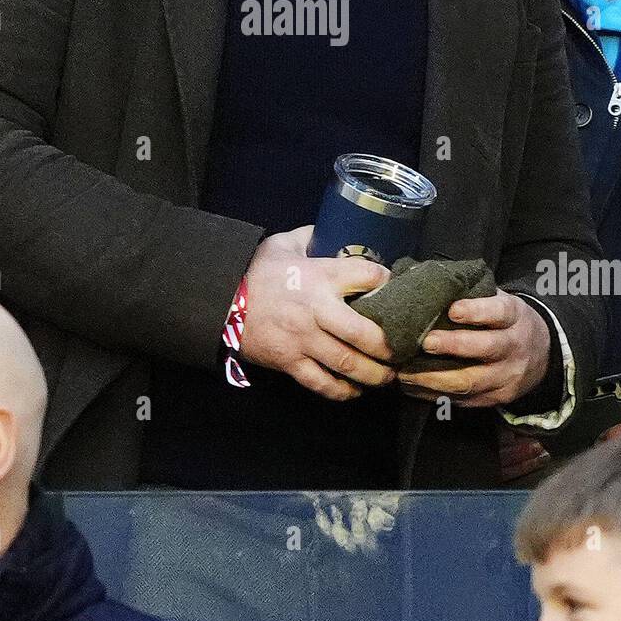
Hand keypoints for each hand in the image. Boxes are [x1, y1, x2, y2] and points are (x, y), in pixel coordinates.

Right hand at [240, 226, 395, 399]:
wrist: (219, 300)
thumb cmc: (256, 271)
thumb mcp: (284, 244)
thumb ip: (311, 237)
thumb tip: (333, 229)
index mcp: (319, 276)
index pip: (367, 276)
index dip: (387, 281)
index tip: (396, 289)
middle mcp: (316, 310)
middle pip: (364, 333)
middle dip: (387, 346)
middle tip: (401, 350)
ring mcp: (303, 340)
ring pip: (346, 363)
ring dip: (373, 374)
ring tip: (387, 376)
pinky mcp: (289, 362)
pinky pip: (321, 382)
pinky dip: (341, 391)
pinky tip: (354, 390)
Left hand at [397, 289, 550, 406]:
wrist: (542, 356)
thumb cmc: (504, 320)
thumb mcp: (497, 299)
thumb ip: (466, 290)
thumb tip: (414, 274)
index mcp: (515, 316)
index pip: (500, 312)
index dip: (478, 311)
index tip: (453, 310)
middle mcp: (514, 347)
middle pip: (487, 348)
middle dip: (454, 346)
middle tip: (425, 342)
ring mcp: (506, 377)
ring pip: (471, 381)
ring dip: (434, 378)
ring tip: (405, 372)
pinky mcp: (495, 399)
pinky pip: (462, 400)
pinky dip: (434, 394)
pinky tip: (411, 386)